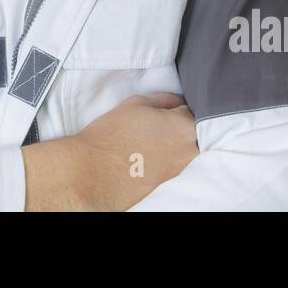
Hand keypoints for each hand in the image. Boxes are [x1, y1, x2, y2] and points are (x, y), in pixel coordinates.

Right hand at [62, 92, 198, 210]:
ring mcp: (181, 172)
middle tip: (157, 128)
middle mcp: (189, 151)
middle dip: (181, 128)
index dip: (175, 109)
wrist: (93, 172)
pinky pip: (176, 169)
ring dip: (176, 147)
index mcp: (184, 126)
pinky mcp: (170, 187)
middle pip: (194, 133)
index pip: (191, 110)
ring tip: (152, 146)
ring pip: (187, 153)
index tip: (162, 113)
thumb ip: (163, 100)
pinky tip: (149, 160)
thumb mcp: (136, 103)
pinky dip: (167, 163)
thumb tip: (174, 102)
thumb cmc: (111, 135)